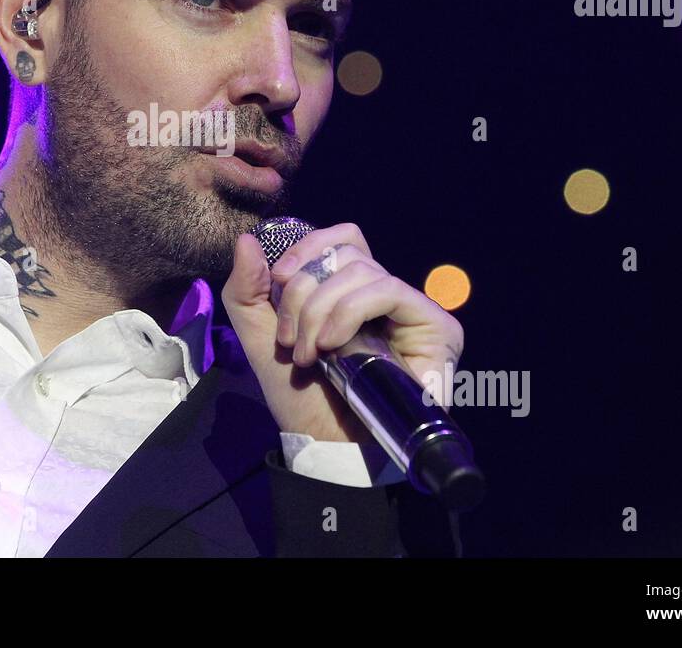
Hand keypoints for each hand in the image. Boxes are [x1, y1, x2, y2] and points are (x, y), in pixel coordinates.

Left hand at [221, 222, 464, 443]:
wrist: (326, 444)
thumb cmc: (300, 395)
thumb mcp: (259, 338)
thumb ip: (246, 291)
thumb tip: (249, 241)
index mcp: (349, 290)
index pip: (342, 238)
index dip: (308, 247)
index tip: (279, 279)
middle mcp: (384, 295)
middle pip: (345, 254)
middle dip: (304, 294)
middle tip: (290, 342)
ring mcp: (411, 310)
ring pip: (363, 270)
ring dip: (321, 310)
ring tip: (310, 354)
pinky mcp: (436, 327)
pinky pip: (389, 291)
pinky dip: (350, 312)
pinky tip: (333, 345)